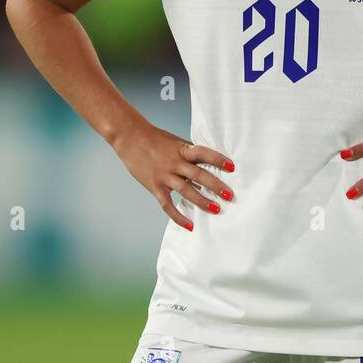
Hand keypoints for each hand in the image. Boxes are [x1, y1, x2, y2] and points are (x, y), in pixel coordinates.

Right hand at [112, 121, 234, 230]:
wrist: (130, 137)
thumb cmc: (155, 138)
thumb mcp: (175, 142)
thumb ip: (189, 153)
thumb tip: (209, 163)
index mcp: (182, 149)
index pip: (203, 153)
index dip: (218, 159)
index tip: (232, 167)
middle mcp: (174, 162)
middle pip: (198, 175)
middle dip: (215, 186)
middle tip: (230, 195)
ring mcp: (164, 175)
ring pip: (186, 191)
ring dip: (202, 201)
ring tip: (216, 210)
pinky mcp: (154, 186)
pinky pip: (167, 205)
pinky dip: (178, 217)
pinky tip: (190, 225)